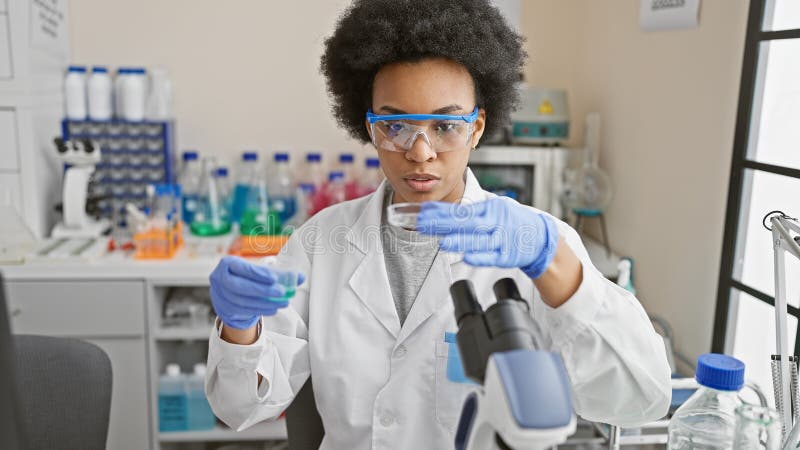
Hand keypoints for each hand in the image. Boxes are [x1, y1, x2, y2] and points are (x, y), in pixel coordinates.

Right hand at [209, 256, 305, 329]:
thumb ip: (280, 273)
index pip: (242, 268)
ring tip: (282, 302)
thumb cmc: (249, 278)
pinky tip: (273, 308)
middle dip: (262, 290)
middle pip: (239, 286)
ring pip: (242, 301)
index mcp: (228, 263)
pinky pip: (243, 310)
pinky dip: (260, 309)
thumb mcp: (261, 272)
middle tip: (281, 292)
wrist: (232, 293)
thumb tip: (300, 277)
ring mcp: (219, 295)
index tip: (275, 279)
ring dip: (264, 302)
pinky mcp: (223, 308)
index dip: (258, 274)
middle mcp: (219, 278)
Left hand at [416, 197, 558, 278]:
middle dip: (443, 223)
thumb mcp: (493, 210)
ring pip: (479, 240)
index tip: (422, 212)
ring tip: (443, 242)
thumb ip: (471, 213)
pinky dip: (481, 257)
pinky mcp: (508, 256)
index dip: (440, 211)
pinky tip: (468, 258)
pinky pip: (493, 257)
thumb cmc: (512, 223)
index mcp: (489, 209)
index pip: (460, 210)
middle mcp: (495, 222)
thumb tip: (441, 214)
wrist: (540, 236)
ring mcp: (502, 238)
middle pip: (466, 222)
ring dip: (461, 241)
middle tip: (422, 223)